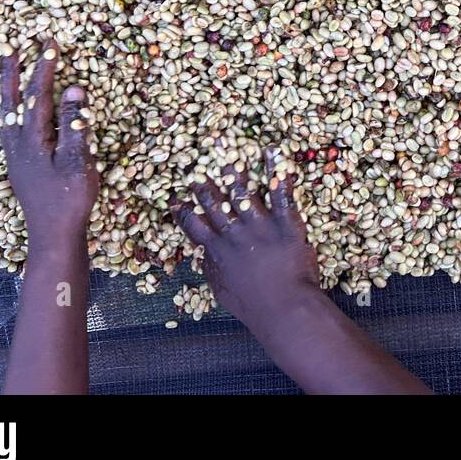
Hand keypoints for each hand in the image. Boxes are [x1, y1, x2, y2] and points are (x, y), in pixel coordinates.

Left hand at [0, 41, 96, 248]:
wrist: (52, 233)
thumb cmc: (70, 198)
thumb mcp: (79, 160)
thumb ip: (74, 124)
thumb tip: (74, 88)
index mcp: (32, 140)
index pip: (38, 95)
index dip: (44, 68)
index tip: (49, 43)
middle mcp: (16, 143)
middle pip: (9, 99)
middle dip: (11, 71)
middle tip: (11, 46)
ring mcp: (14, 154)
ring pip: (3, 112)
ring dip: (5, 88)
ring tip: (5, 70)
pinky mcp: (17, 163)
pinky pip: (6, 126)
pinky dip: (6, 108)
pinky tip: (10, 109)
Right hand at [174, 150, 319, 341]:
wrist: (285, 307)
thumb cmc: (254, 305)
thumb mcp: (223, 291)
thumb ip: (213, 269)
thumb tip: (204, 255)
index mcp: (219, 251)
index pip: (195, 226)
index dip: (183, 212)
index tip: (175, 200)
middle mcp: (236, 233)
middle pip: (215, 203)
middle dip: (204, 185)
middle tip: (197, 169)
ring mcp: (261, 226)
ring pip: (243, 192)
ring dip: (234, 172)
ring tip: (228, 155)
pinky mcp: (285, 223)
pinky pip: (280, 192)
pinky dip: (276, 171)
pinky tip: (272, 152)